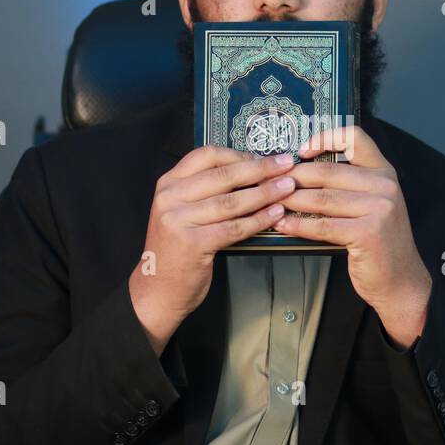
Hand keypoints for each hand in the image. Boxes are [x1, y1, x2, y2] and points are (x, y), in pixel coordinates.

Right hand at [129, 146, 297, 352]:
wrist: (158, 289)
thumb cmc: (176, 249)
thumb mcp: (181, 211)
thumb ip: (203, 191)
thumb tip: (248, 170)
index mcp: (168, 184)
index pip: (206, 155)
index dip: (238, 154)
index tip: (263, 156)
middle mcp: (170, 197)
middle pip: (223, 176)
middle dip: (260, 169)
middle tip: (285, 165)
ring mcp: (178, 220)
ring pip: (232, 201)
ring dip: (265, 193)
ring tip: (287, 189)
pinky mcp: (193, 243)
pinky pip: (234, 227)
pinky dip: (258, 220)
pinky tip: (275, 214)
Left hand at [274, 125, 431, 348]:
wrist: (400, 279)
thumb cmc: (379, 243)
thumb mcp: (372, 205)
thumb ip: (348, 186)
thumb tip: (300, 173)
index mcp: (383, 172)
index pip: (354, 138)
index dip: (324, 139)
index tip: (302, 151)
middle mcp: (384, 185)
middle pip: (328, 171)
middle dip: (293, 177)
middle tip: (270, 182)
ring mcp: (379, 208)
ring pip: (322, 199)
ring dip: (290, 201)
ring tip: (271, 203)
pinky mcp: (368, 232)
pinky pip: (323, 225)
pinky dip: (298, 225)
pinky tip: (283, 225)